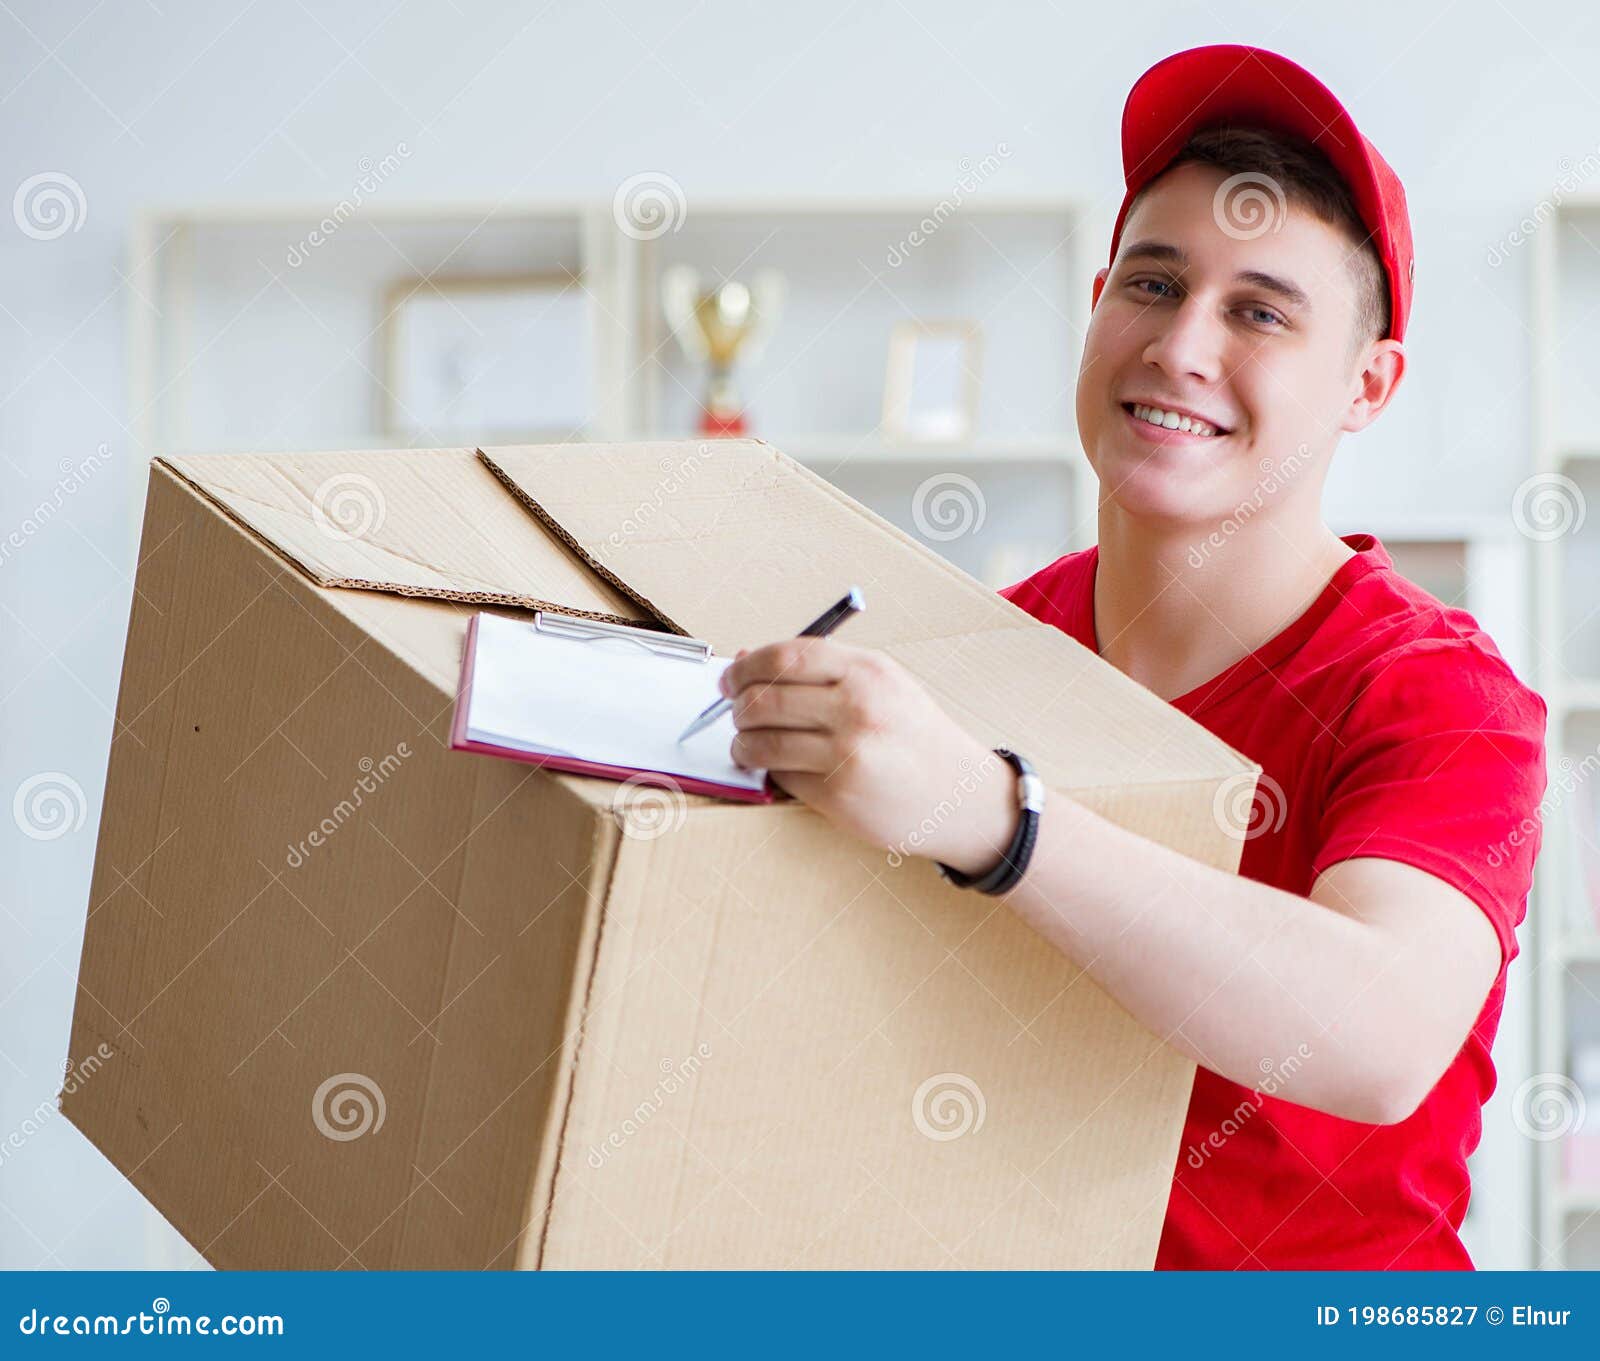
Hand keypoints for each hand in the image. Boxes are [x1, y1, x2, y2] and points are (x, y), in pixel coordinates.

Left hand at [721, 637, 1017, 873]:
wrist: (958, 794)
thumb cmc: (914, 736)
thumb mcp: (880, 686)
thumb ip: (820, 671)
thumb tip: (747, 661)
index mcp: (867, 671)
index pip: (786, 656)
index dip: (747, 667)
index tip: (731, 678)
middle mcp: (857, 708)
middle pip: (765, 699)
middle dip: (737, 707)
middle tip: (734, 713)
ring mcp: (847, 754)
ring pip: (762, 743)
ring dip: (742, 745)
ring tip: (748, 746)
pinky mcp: (837, 796)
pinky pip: (781, 777)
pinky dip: (770, 772)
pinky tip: (781, 768)